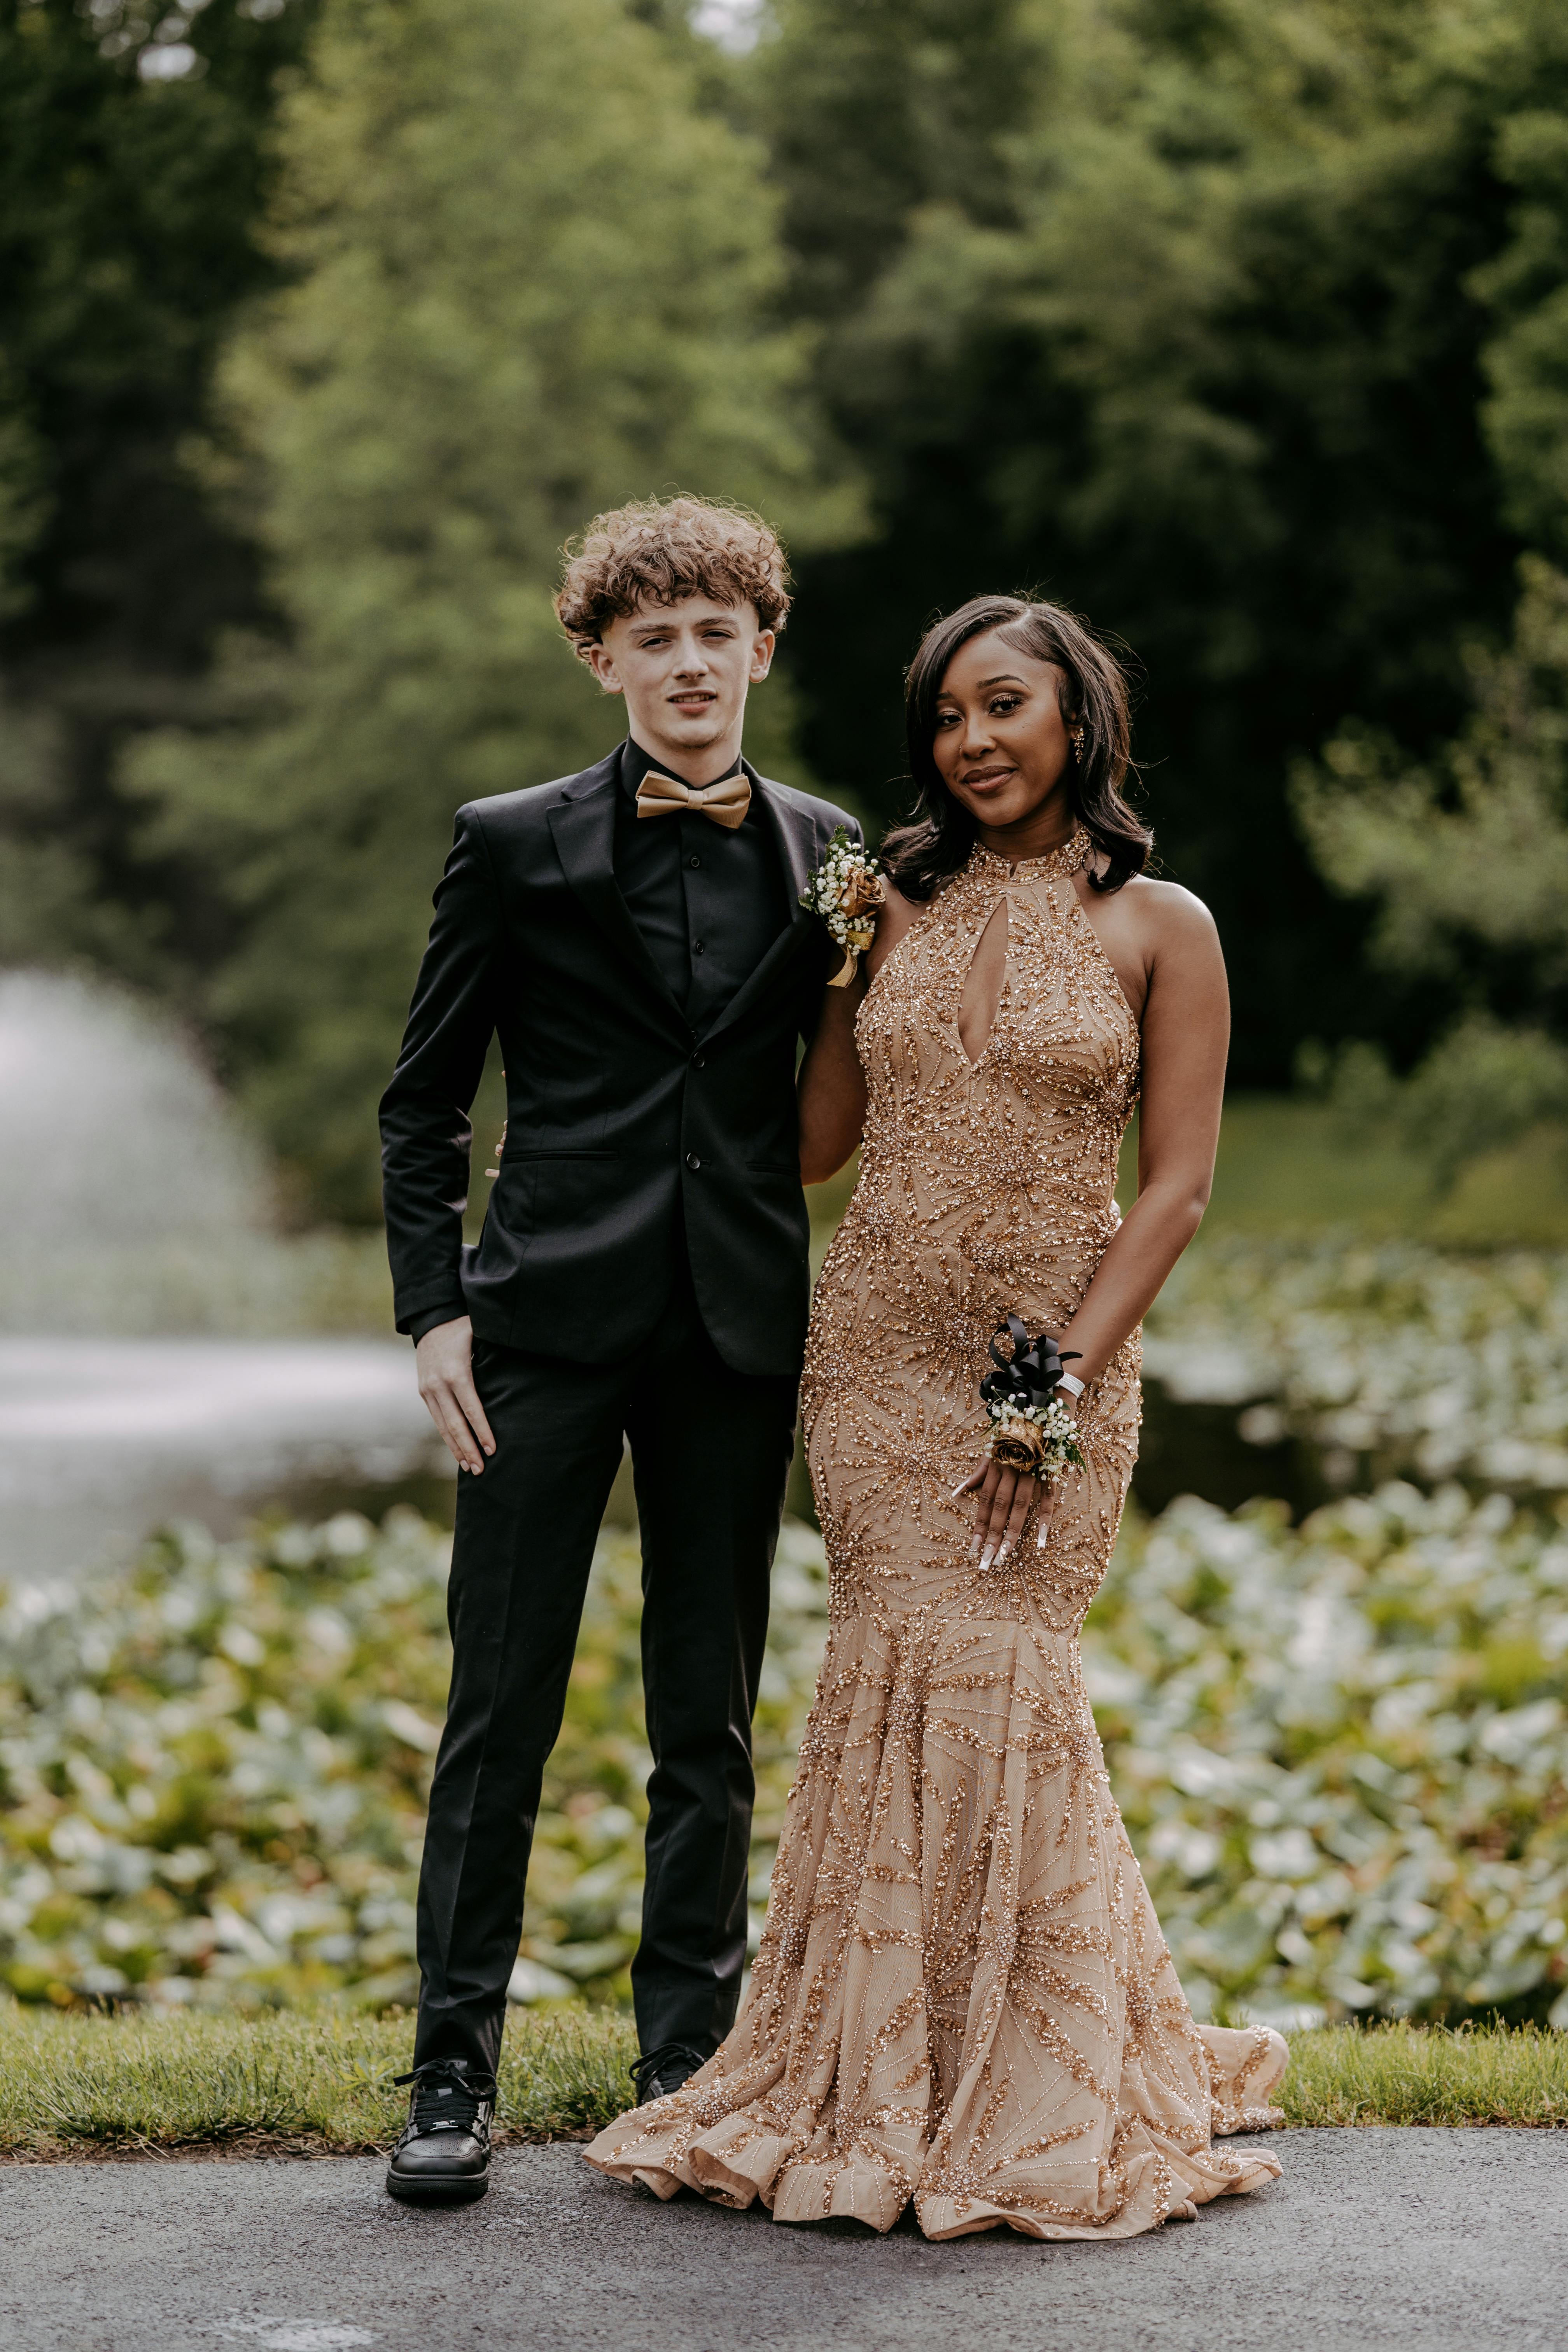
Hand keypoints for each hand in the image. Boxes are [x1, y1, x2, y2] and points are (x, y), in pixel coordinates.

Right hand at [415, 1316, 495, 1473]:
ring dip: (457, 1449)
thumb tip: (524, 1355)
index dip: (482, 1431)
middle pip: (455, 1424)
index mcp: (456, 1373)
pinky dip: (448, 1438)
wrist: (430, 1322)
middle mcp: (438, 1385)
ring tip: (470, 1468)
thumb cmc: (463, 1328)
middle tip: (482, 1470)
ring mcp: (428, 1390)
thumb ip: (497, 1349)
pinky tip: (458, 1452)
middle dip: (469, 1449)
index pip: (471, 1409)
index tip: (493, 1449)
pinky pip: (437, 1420)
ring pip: (443, 1427)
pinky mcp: (424, 1393)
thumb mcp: (481, 1334)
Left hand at [954, 1395, 1079, 1567]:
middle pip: (998, 1508)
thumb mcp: (992, 1444)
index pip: (983, 1501)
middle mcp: (1010, 1468)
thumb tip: (956, 1493)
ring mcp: (1032, 1469)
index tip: (973, 1549)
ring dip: (1012, 1533)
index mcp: (995, 1464)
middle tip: (986, 1564)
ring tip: (1006, 1557)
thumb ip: (978, 1471)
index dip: (978, 1525)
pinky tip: (1041, 1541)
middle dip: (991, 1537)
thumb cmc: (1016, 1423)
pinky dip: (1044, 1519)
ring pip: (1019, 1506)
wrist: (1047, 1397)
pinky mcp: (1052, 1468)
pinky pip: (1048, 1498)